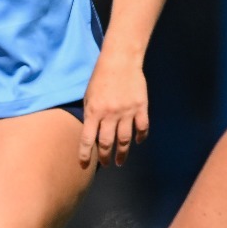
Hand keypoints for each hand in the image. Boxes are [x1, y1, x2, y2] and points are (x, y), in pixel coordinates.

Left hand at [80, 51, 148, 167]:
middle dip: (105, 157)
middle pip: (107, 143)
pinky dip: (140, 137)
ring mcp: (126, 112)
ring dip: (122, 153)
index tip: (84, 166)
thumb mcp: (89, 96)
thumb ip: (90, 115)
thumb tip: (91, 133)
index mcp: (93, 111)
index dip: (85, 155)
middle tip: (106, 164)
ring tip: (120, 161)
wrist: (120, 61)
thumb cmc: (101, 78)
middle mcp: (109, 115)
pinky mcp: (141, 107)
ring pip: (125, 140)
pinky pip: (142, 127)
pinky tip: (137, 141)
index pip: (87, 139)